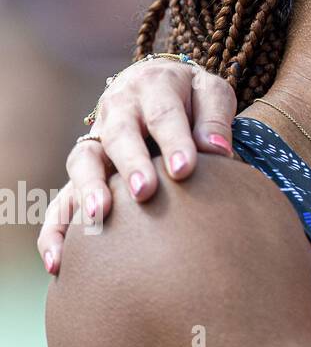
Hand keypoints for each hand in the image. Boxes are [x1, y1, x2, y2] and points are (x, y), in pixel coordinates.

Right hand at [38, 58, 235, 272]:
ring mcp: (95, 142)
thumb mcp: (210, 92)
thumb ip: (214, 117)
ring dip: (88, 191)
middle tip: (144, 193)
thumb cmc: (191, 97)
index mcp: (152, 87)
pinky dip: (56, 229)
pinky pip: (60, 199)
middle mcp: (118, 112)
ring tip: (99, 218)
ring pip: (82, 163)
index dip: (174, 141)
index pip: (163, 114)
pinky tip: (59, 261)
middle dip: (130, 164)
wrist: (156, 85)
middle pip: (119, 137)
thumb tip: (218, 151)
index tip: (185, 170)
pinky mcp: (84, 173)